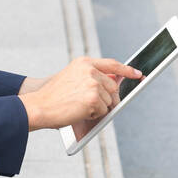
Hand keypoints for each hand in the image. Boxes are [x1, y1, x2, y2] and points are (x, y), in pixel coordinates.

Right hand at [20, 56, 142, 131]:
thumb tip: (115, 83)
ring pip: (109, 100)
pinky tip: (79, 111)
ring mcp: (92, 84)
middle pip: (114, 87)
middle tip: (93, 104)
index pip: (112, 64)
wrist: (39, 106)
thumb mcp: (72, 78)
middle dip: (108, 98)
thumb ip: (92, 77)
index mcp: (84, 63)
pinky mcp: (93, 99)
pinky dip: (93, 115)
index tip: (138, 74)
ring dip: (98, 107)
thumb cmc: (53, 96)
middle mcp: (90, 71)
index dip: (127, 70)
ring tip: (79, 106)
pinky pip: (103, 111)